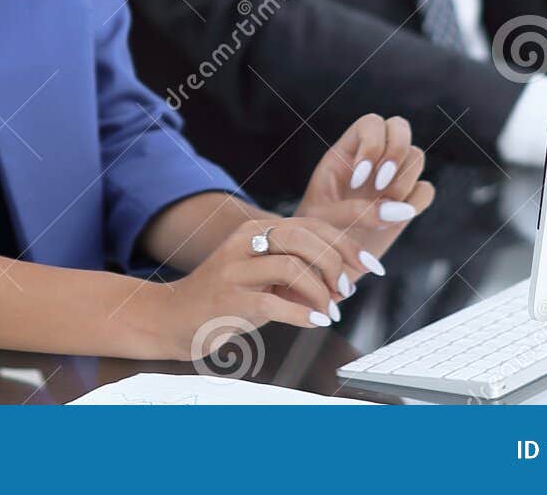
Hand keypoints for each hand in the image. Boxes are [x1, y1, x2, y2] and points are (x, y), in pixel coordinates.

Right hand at [141, 216, 360, 360]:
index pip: (312, 223)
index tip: (371, 266)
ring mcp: (234, 270)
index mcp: (256, 230)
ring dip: (321, 293)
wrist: (174, 316)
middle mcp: (244, 242)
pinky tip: (316, 323)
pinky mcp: (229, 301)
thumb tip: (348, 277)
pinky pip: (274, 304)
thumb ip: (298, 268)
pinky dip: (303, 315)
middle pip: (304, 238)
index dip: (347, 243)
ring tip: (330, 311)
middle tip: (347, 291)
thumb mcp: (262, 274)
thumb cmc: (227, 297)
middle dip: (336, 265)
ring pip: (291, 268)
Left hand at [295, 113, 434, 286]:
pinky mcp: (405, 204)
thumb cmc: (313, 237)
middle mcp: (371, 161)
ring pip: (416, 157)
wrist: (324, 265)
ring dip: (405, 182)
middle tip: (381, 185)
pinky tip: (395, 220)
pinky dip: (417, 202)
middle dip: (396, 152)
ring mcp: (390, 180)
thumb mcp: (323, 220)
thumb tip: (395, 208)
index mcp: (345, 153)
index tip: (358, 181)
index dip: (372, 146)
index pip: (370, 124)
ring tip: (384, 210)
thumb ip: (354, 211)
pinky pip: (426, 189)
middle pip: (399, 127)